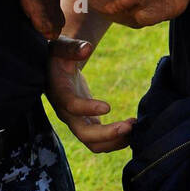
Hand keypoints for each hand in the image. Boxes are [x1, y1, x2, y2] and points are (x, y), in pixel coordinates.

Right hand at [46, 36, 134, 152]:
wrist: (54, 68)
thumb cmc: (59, 54)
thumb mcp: (62, 46)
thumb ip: (73, 48)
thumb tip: (87, 48)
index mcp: (59, 92)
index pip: (71, 106)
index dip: (88, 109)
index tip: (108, 107)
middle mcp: (66, 113)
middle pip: (84, 134)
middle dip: (108, 134)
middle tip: (131, 125)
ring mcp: (76, 121)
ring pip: (94, 144)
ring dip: (115, 141)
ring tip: (135, 128)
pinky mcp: (87, 123)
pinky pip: (101, 141)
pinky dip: (116, 140)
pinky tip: (132, 129)